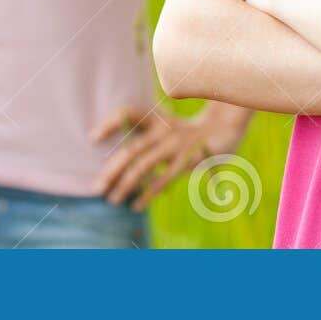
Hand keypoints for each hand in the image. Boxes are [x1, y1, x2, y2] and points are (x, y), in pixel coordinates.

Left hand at [89, 105, 246, 209]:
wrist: (228, 124)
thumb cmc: (194, 130)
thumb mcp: (171, 127)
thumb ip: (151, 139)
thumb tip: (122, 161)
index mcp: (157, 119)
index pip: (128, 114)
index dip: (110, 124)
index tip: (92, 138)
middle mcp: (163, 130)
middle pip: (130, 149)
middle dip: (111, 170)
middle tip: (95, 188)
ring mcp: (174, 145)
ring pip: (143, 165)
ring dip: (125, 184)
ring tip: (111, 200)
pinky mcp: (187, 160)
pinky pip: (164, 179)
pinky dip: (148, 194)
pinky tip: (136, 206)